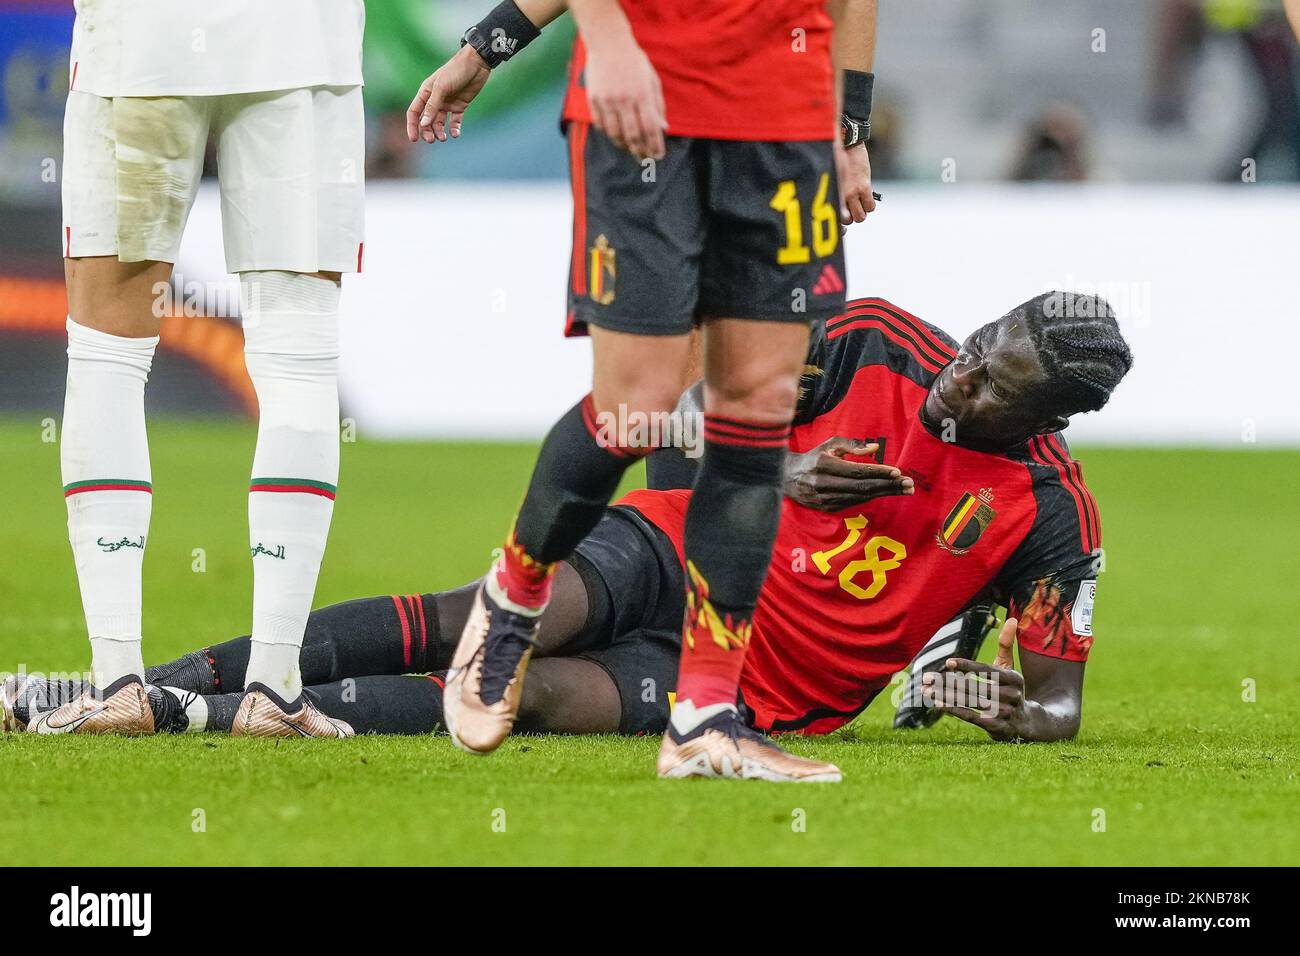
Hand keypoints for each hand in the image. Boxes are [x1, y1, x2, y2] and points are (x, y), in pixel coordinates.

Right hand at [407, 45, 491, 143]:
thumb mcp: (441, 88)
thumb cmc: (456, 71)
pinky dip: (454, 129)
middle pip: (426, 120)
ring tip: (444, 138)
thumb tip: (423, 124)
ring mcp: (447, 103)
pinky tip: (455, 134)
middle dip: (428, 131)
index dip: (412, 126)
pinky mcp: (460, 106)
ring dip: (440, 132)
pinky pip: (455, 121)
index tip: (414, 139)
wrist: (476, 63)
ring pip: (439, 123)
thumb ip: (432, 106)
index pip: (414, 112)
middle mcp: (435, 99)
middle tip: (433, 140)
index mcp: (426, 92)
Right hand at [583, 32, 666, 159]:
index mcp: (642, 94)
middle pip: (633, 135)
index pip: (651, 128)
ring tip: (630, 151)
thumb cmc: (634, 62)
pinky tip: (616, 138)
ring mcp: (607, 100)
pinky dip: (609, 134)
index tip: (658, 156)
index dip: (655, 146)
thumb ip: (658, 105)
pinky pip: (601, 125)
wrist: (608, 43)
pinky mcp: (594, 99)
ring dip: (624, 146)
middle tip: (644, 160)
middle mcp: (624, 99)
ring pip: (616, 134)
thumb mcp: (652, 80)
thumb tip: (663, 129)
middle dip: (640, 151)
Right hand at [784, 437, 913, 511]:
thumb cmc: (814, 457)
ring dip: (884, 493)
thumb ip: (852, 445)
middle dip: (888, 485)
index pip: (856, 470)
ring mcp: (825, 498)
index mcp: (823, 464)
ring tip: (904, 489)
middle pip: (862, 486)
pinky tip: (885, 493)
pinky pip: (854, 503)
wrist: (788, 478)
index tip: (897, 471)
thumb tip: (875, 448)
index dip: (878, 472)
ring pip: (860, 497)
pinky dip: (871, 498)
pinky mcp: (827, 508)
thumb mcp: (830, 444)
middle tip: (909, 484)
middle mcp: (823, 483)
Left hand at [834, 140, 875, 224]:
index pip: (835, 218)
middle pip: (848, 221)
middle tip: (854, 207)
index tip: (845, 216)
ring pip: (860, 217)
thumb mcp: (832, 180)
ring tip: (862, 202)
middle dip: (852, 216)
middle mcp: (839, 197)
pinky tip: (867, 196)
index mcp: (831, 195)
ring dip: (862, 212)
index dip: (841, 219)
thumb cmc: (837, 160)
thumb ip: (836, 194)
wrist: (846, 144)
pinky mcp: (864, 187)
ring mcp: (852, 193)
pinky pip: (870, 207)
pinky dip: (870, 205)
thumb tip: (841, 209)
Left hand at [923, 618, 1028, 740]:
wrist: (1027, 724)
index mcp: (1014, 678)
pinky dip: (954, 710)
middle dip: (947, 682)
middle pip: (974, 687)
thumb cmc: (1011, 689)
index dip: (968, 666)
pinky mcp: (998, 728)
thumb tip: (1011, 619)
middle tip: (926, 678)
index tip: (948, 663)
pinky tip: (938, 705)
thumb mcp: (1010, 667)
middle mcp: (1011, 695)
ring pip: (970, 702)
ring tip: (926, 691)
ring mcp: (1005, 713)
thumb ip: (1007, 644)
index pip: (988, 670)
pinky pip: (972, 717)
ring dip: (946, 696)